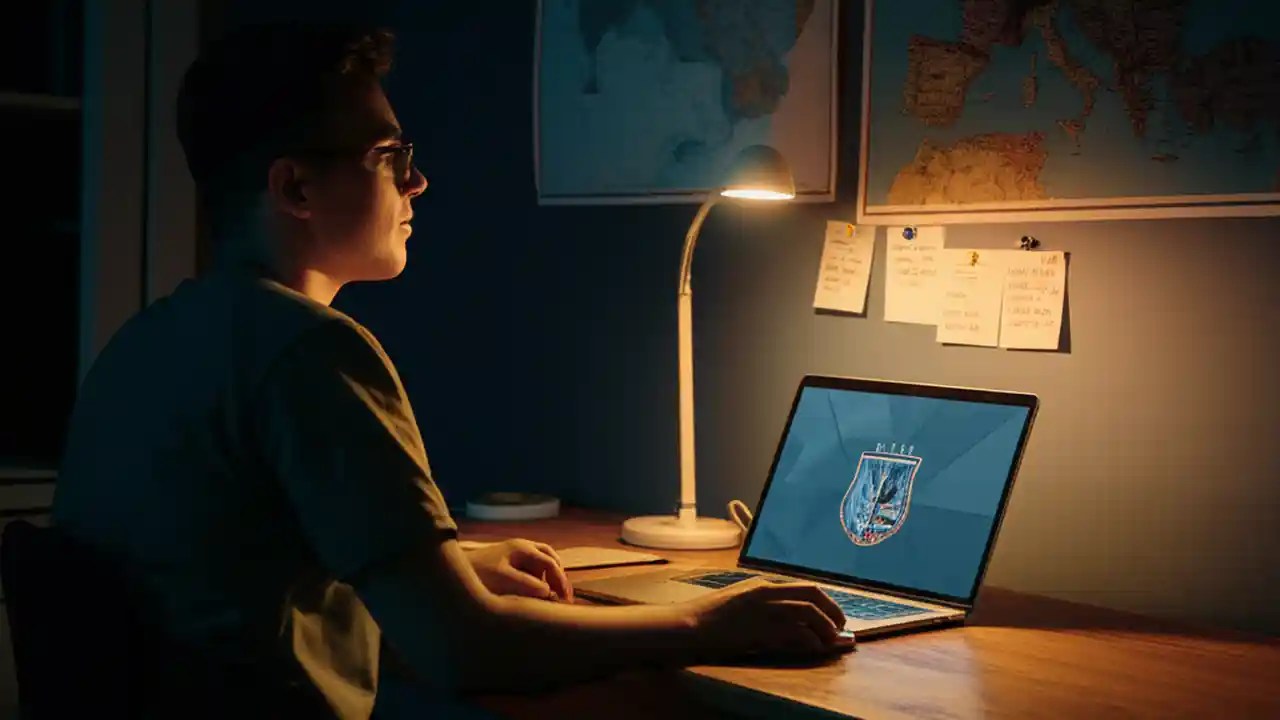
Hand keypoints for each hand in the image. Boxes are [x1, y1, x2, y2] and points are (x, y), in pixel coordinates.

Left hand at [464, 539, 572, 601]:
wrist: (452, 573)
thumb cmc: (478, 575)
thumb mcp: (503, 580)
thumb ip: (527, 585)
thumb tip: (548, 591)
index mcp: (522, 548)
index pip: (550, 562)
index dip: (560, 580)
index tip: (565, 599)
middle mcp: (522, 547)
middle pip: (550, 556)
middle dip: (558, 575)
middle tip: (563, 594)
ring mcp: (515, 554)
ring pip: (542, 561)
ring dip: (549, 576)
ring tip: (551, 594)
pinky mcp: (509, 563)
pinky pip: (532, 568)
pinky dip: (539, 578)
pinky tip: (535, 592)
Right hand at [687, 578, 852, 659]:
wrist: (687, 626)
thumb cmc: (708, 619)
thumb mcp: (739, 605)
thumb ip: (763, 608)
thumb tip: (791, 625)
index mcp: (762, 585)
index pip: (805, 588)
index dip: (826, 603)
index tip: (836, 617)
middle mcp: (766, 592)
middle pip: (812, 595)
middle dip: (833, 611)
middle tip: (841, 629)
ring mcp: (762, 609)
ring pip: (807, 613)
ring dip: (825, 628)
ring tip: (832, 642)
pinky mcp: (758, 627)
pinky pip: (794, 632)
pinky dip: (810, 641)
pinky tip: (814, 649)